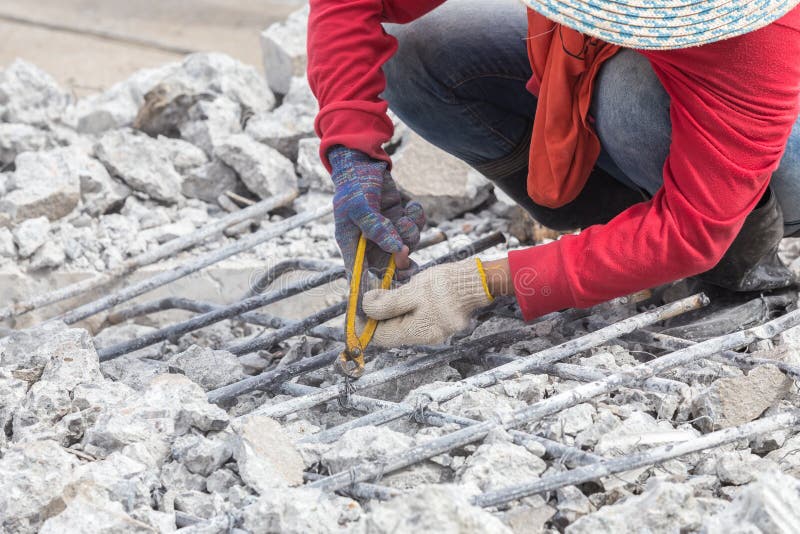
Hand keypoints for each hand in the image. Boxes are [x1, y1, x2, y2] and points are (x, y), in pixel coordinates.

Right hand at [329, 146, 424, 279]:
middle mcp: (370, 241)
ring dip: (410, 232)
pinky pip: (416, 227)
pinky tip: (410, 206)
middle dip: (402, 258)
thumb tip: (397, 250)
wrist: (363, 162)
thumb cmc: (354, 185)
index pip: (362, 272)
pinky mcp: (399, 219)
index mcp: (352, 243)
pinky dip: (417, 217)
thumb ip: (376, 229)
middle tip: (406, 252)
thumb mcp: (360, 207)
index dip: (376, 283)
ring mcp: (386, 230)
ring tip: (404, 216)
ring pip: (407, 243)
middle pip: (390, 263)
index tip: (393, 284)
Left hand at [362, 258, 494, 346]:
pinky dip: (404, 306)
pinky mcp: (437, 322)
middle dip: (376, 315)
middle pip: (390, 331)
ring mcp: (432, 331)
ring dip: (390, 308)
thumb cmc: (446, 285)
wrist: (476, 281)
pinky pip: (413, 317)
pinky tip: (404, 293)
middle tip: (369, 296)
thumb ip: (389, 303)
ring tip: (385, 291)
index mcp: (417, 333)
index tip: (354, 310)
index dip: (364, 325)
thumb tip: (367, 308)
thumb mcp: (414, 291)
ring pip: (401, 323)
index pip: (380, 337)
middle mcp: (425, 338)